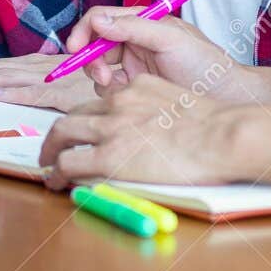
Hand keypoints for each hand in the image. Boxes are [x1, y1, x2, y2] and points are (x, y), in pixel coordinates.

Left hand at [0, 53, 96, 110]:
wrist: (129, 90)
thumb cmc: (95, 89)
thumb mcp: (61, 87)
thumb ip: (38, 92)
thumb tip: (8, 100)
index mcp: (34, 65)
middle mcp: (38, 67)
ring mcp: (51, 77)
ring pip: (5, 77)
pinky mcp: (65, 93)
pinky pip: (37, 91)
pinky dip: (14, 93)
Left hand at [38, 74, 238, 189]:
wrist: (223, 136)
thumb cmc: (218, 128)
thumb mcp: (182, 104)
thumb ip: (161, 111)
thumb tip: (159, 131)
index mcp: (139, 88)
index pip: (103, 100)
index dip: (90, 117)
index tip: (87, 129)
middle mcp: (119, 103)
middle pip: (76, 113)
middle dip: (60, 132)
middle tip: (55, 146)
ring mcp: (111, 128)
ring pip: (63, 133)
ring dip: (50, 150)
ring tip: (48, 164)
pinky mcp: (109, 157)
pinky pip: (69, 163)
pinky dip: (55, 172)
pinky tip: (54, 182)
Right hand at [64, 8, 253, 101]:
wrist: (223, 97)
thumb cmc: (205, 63)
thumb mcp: (170, 40)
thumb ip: (133, 27)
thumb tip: (99, 20)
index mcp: (143, 21)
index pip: (102, 18)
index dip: (84, 31)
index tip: (75, 48)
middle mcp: (135, 40)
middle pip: (94, 43)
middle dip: (91, 59)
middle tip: (101, 76)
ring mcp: (134, 65)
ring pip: (99, 68)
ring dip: (100, 77)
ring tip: (115, 86)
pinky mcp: (135, 87)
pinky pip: (109, 88)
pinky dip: (111, 92)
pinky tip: (129, 96)